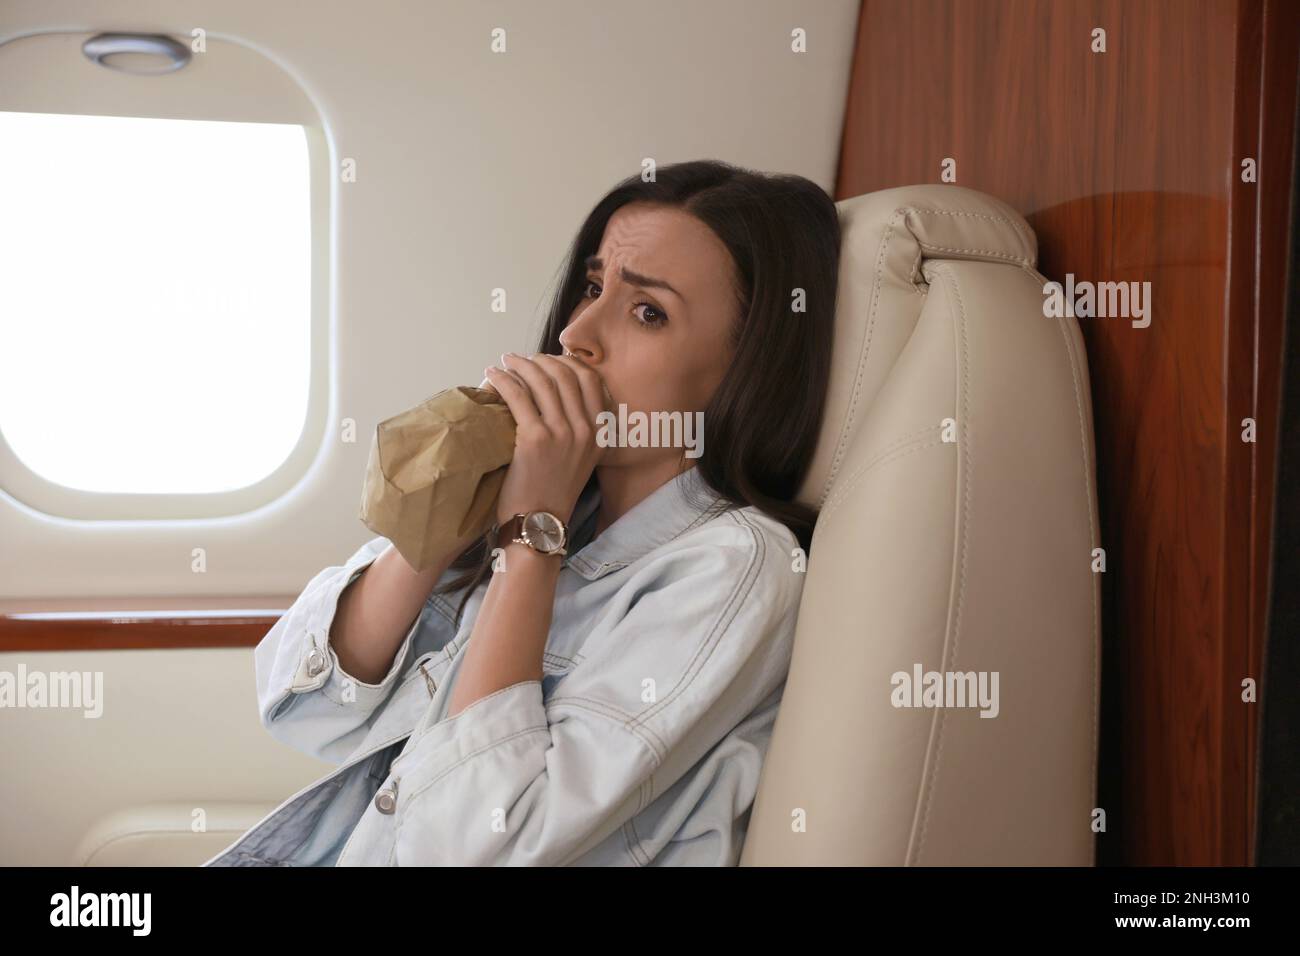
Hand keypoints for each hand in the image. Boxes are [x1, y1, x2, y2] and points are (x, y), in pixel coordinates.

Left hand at [484, 352, 604, 526]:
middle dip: (540, 360)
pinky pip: (518, 396)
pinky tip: (492, 375)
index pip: (590, 380)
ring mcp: (563, 433)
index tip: (547, 359)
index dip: (567, 362)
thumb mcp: (582, 458)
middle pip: (564, 375)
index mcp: (600, 432)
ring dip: (520, 365)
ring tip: (505, 362)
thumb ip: (581, 428)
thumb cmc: (553, 490)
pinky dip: (503, 380)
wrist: (539, 522)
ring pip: (541, 381)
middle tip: (521, 359)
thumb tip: (558, 393)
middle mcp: (587, 430)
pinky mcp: (536, 439)